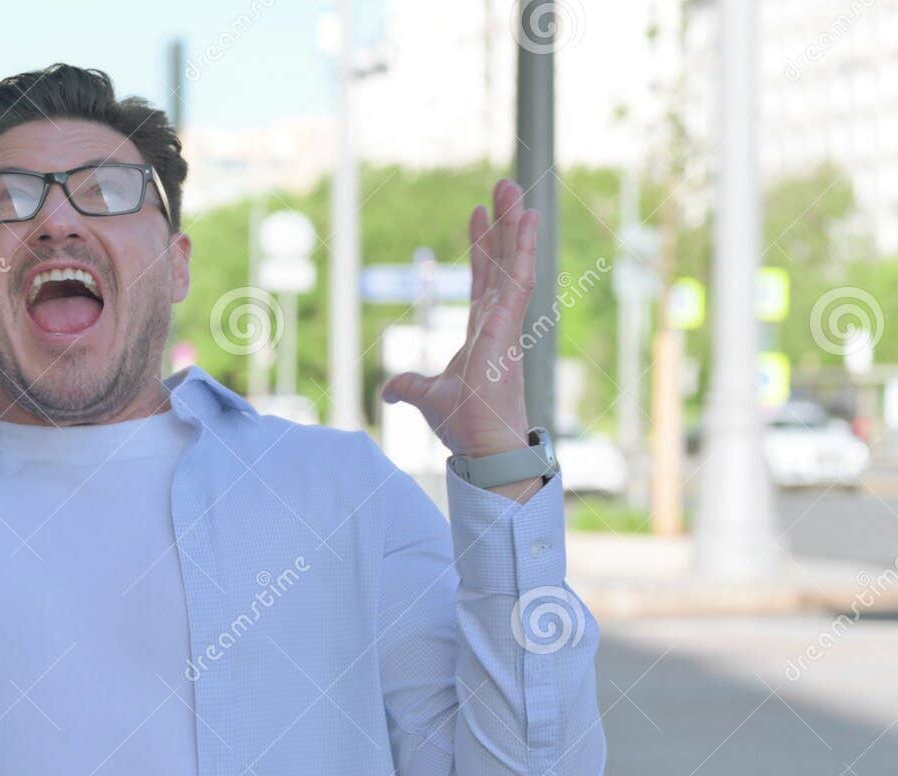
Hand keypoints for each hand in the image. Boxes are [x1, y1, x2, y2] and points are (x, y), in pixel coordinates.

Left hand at [381, 179, 538, 460]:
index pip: (482, 281)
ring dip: (514, 225)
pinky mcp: (508, 326)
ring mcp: (506, 322)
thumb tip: (390, 389)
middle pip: (500, 262)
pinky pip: (519, 280)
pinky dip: (523, 248)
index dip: (481, 248)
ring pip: (512, 263)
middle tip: (504, 186)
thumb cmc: (465, 425)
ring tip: (514, 187)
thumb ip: (409, 386)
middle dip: (503, 224)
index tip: (478, 216)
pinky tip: (528, 218)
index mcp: (482, 333)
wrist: (480, 446)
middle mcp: (498, 322)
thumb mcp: (428, 397)